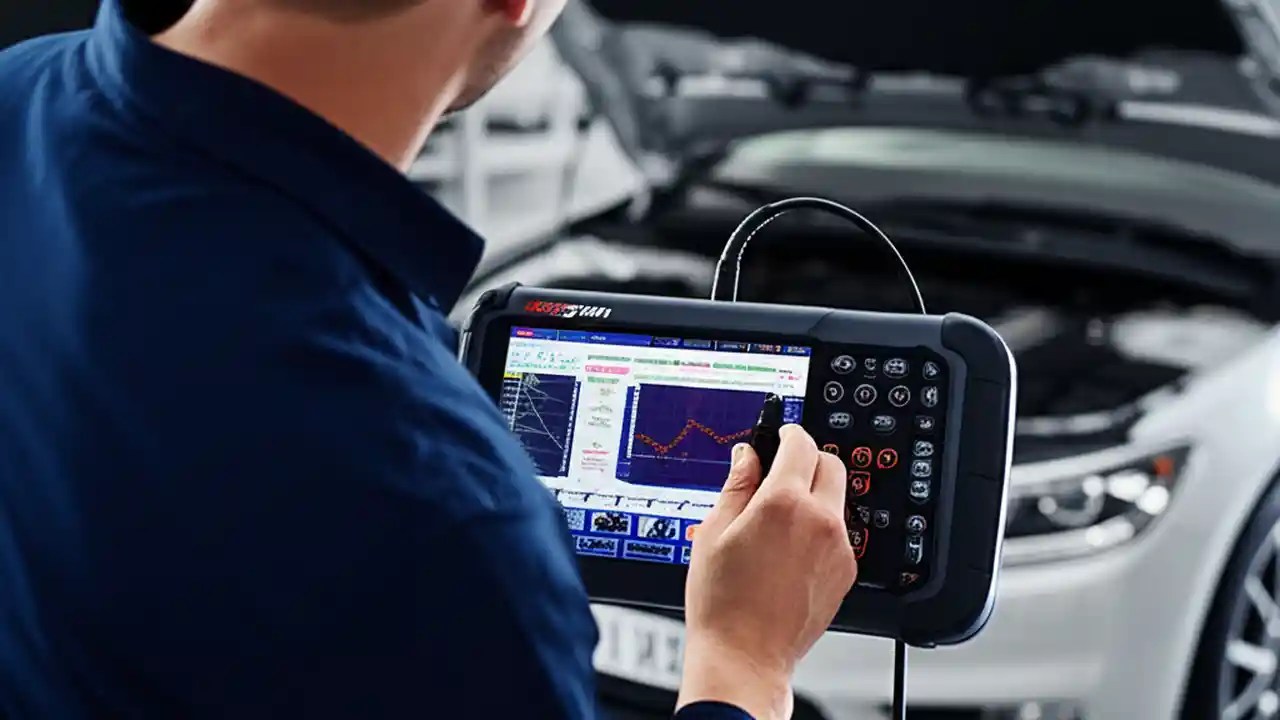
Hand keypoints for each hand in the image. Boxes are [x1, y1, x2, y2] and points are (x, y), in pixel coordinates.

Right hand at [677, 425, 856, 719]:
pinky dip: (820, 527)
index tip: (778, 435)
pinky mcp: (845, 571)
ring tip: (779, 518)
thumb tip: (746, 455)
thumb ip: (736, 485)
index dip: (786, 432)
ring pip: (837, 498)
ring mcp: (838, 547)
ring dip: (815, 493)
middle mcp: (819, 521)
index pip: (800, 443)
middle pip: (830, 464)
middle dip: (806, 459)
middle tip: (779, 471)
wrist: (745, 656)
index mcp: (783, 503)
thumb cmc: (722, 603)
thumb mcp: (714, 532)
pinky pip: (839, 532)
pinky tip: (790, 548)